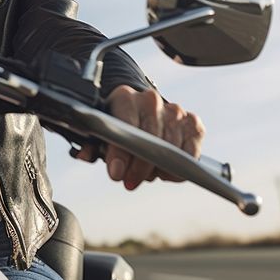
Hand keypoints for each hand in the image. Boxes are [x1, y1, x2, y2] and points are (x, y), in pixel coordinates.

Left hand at [77, 85, 205, 190]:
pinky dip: (180, 167)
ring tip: (147, 175)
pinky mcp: (193, 124)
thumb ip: (92, 144)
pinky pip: (192, 151)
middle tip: (129, 181)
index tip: (116, 174)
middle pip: (151, 138)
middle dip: (140, 166)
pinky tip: (166, 171)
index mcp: (125, 97)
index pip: (126, 125)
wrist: (139, 110)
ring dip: (159, 169)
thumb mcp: (101, 133)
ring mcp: (175, 111)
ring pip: (172, 147)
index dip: (121, 152)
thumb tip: (85, 155)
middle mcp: (152, 100)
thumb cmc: (118, 124)